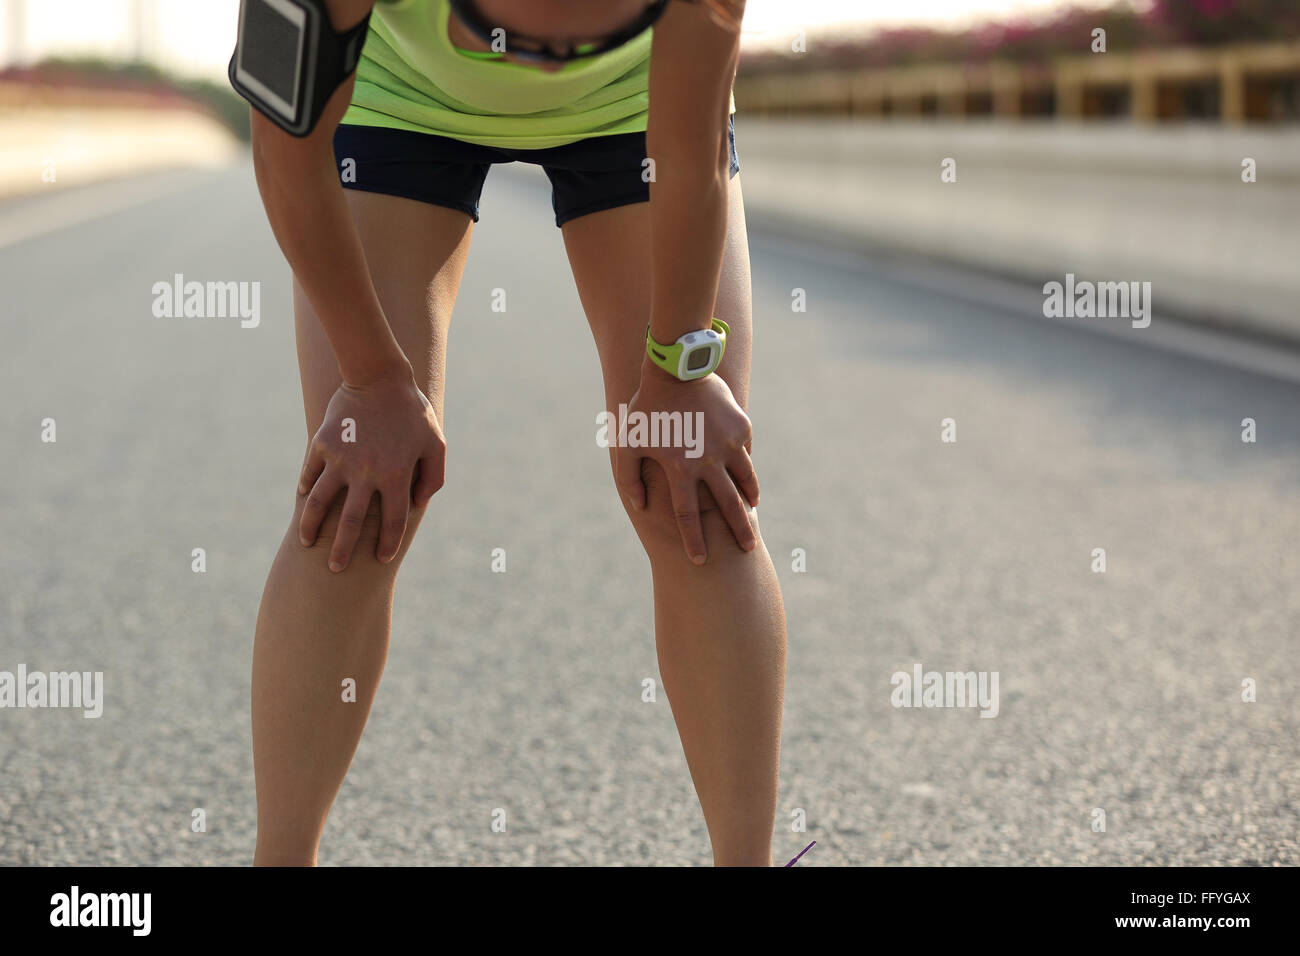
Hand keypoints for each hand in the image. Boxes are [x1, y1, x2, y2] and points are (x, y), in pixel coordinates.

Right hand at [297, 364, 445, 570]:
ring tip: (306, 542)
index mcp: (396, 475)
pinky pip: (310, 474)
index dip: (388, 543)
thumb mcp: (435, 443)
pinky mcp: (322, 445)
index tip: (380, 558)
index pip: (393, 521)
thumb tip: (418, 504)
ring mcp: (340, 460)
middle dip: (342, 551)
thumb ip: (432, 477)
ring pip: (320, 503)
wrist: (379, 376)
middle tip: (334, 569)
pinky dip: (306, 490)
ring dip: (312, 527)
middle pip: (352, 523)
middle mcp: (366, 473)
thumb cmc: (413, 412)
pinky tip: (306, 502)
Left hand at [615, 357, 758, 564]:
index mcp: (681, 468)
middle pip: (728, 506)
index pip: (688, 515)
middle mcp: (709, 460)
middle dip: (740, 531)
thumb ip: (629, 478)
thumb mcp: (628, 443)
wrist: (677, 368)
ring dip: (750, 497)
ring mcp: (729, 444)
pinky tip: (743, 469)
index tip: (700, 560)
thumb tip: (640, 506)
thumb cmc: (647, 408)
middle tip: (747, 548)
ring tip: (752, 509)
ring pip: (746, 479)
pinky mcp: (741, 426)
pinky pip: (745, 451)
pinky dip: (744, 462)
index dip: (694, 540)